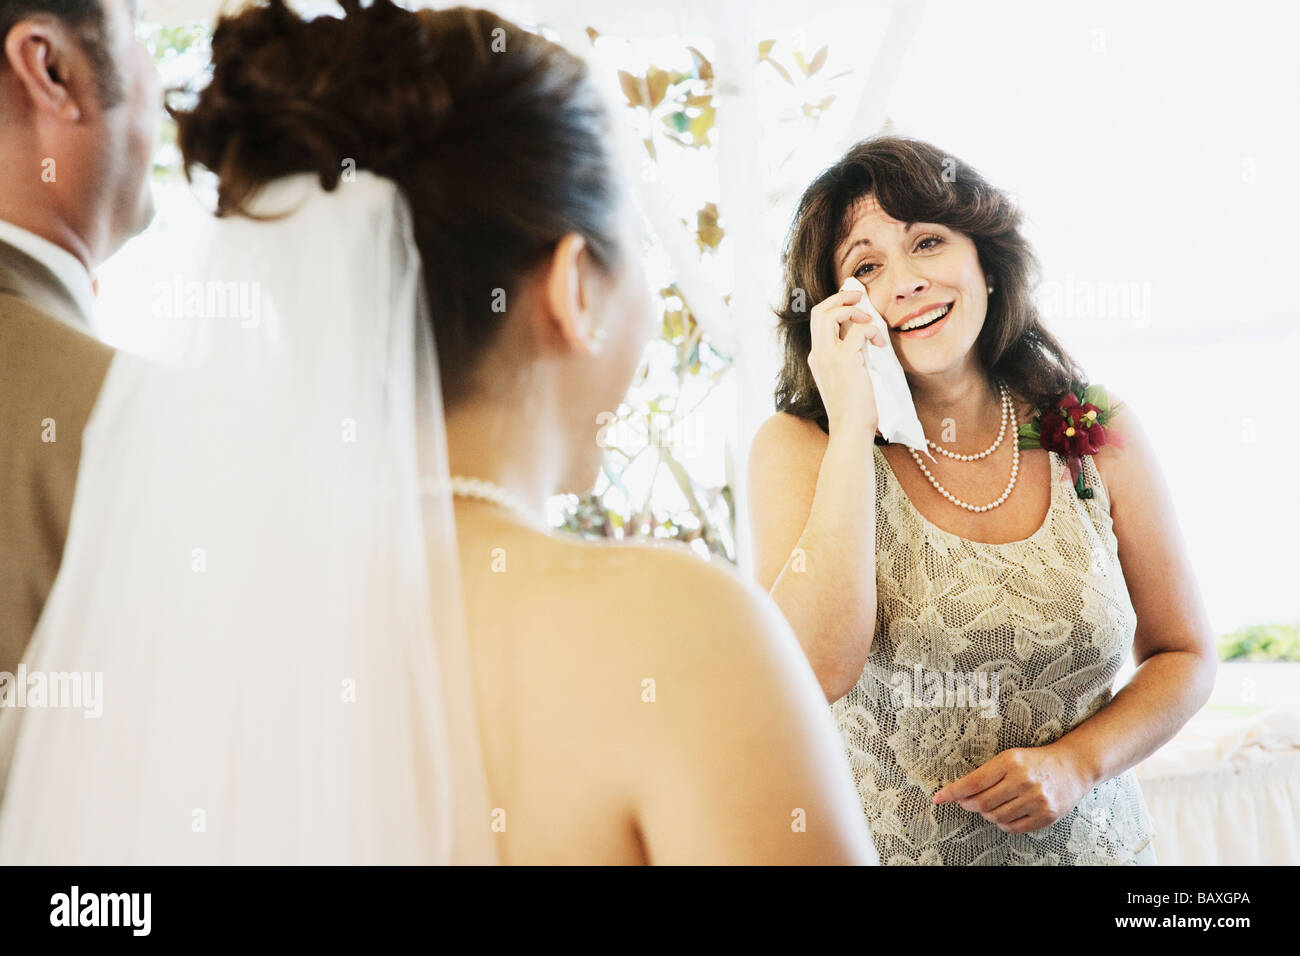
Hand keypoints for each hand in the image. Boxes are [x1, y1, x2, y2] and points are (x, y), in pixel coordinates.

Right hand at [806, 287, 887, 434]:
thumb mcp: (847, 377)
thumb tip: (863, 334)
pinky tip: (881, 344)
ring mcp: (828, 356)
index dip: (835, 305)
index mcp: (817, 357)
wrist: (851, 429)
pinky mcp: (844, 360)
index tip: (854, 304)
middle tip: (860, 297)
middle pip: (819, 311)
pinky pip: (859, 330)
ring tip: (870, 321)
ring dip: (854, 310)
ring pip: (831, 314)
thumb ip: (849, 356)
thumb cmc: (854, 408)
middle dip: (841, 297)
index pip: (819, 321)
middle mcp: (818, 354)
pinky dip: (873, 330)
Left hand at [931, 744, 1091, 833]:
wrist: (1072, 767)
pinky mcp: (1046, 816)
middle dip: (968, 805)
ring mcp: (1036, 800)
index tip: (937, 798)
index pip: (973, 782)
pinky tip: (1004, 814)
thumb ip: (987, 774)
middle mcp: (1023, 781)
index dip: (952, 792)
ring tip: (990, 805)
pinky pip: (1013, 827)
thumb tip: (960, 794)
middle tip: (966, 802)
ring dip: (986, 815)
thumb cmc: (1035, 761)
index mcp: (1010, 762)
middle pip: (982, 803)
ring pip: (996, 817)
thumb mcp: (1010, 757)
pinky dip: (1002, 823)